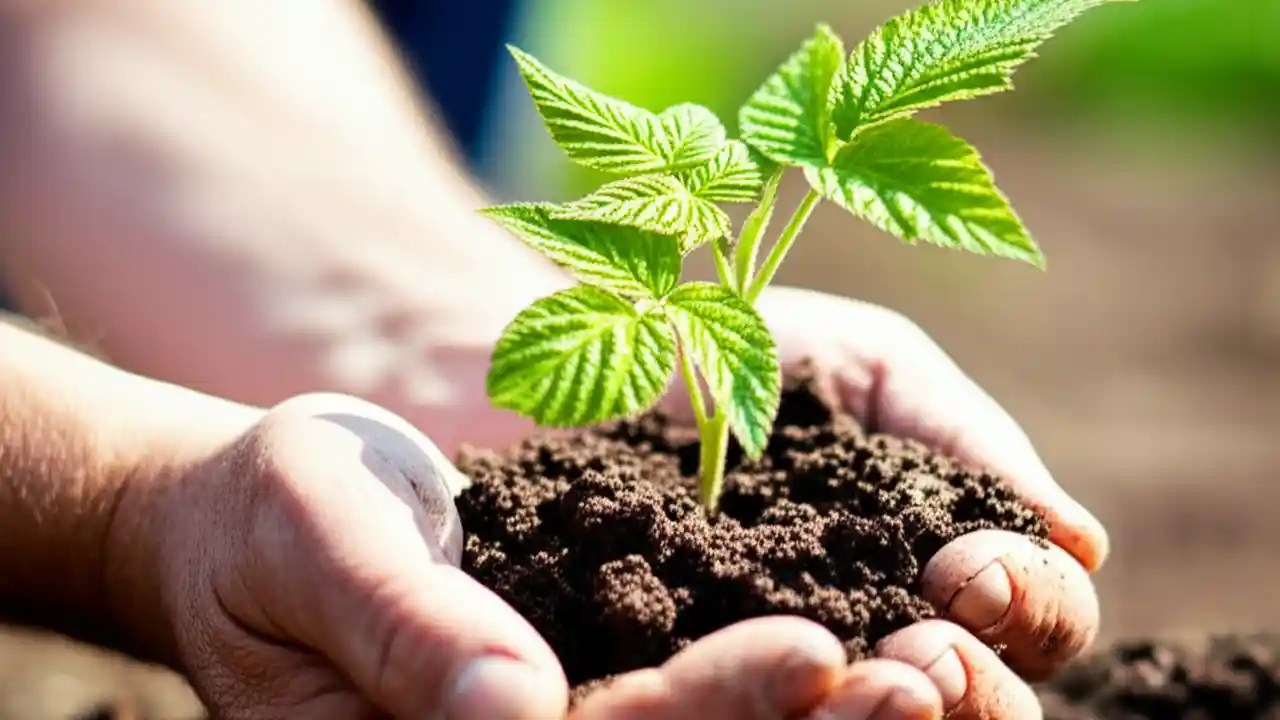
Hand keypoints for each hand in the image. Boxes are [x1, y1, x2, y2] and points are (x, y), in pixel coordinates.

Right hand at [114, 392, 940, 719]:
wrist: (272, 515)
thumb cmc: (274, 520)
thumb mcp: (317, 541)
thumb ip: (401, 625)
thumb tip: (508, 710)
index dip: (711, 711)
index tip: (817, 652)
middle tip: (931, 682)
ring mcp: (573, 719)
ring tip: (946, 663)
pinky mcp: (611, 677)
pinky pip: (713, 691)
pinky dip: (807, 680)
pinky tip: (895, 633)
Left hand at [568, 287, 1104, 719]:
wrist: (574, 347)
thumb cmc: (732, 342)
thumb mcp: (865, 366)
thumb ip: (964, 442)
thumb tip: (1080, 543)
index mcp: (929, 562)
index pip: (1031, 619)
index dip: (1025, 607)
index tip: (964, 566)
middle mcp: (869, 631)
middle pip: (976, 707)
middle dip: (973, 690)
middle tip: (924, 651)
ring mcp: (771, 666)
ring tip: (857, 679)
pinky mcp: (677, 682)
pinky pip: (734, 719)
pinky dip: (758, 714)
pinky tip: (754, 686)